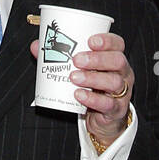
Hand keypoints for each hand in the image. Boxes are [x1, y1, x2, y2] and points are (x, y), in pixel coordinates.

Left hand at [29, 32, 133, 146]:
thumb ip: (59, 57)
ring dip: (93, 78)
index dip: (107, 40)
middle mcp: (123, 73)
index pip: (118, 44)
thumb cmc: (91, 86)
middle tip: (76, 60)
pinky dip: (93, 99)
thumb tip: (36, 45)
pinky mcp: (116, 110)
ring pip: (113, 82)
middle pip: (118, 60)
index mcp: (115, 58)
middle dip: (97, 59)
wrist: (102, 119)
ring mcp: (122, 92)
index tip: (90, 41)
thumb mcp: (79, 70)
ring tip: (74, 77)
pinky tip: (79, 95)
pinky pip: (108, 104)